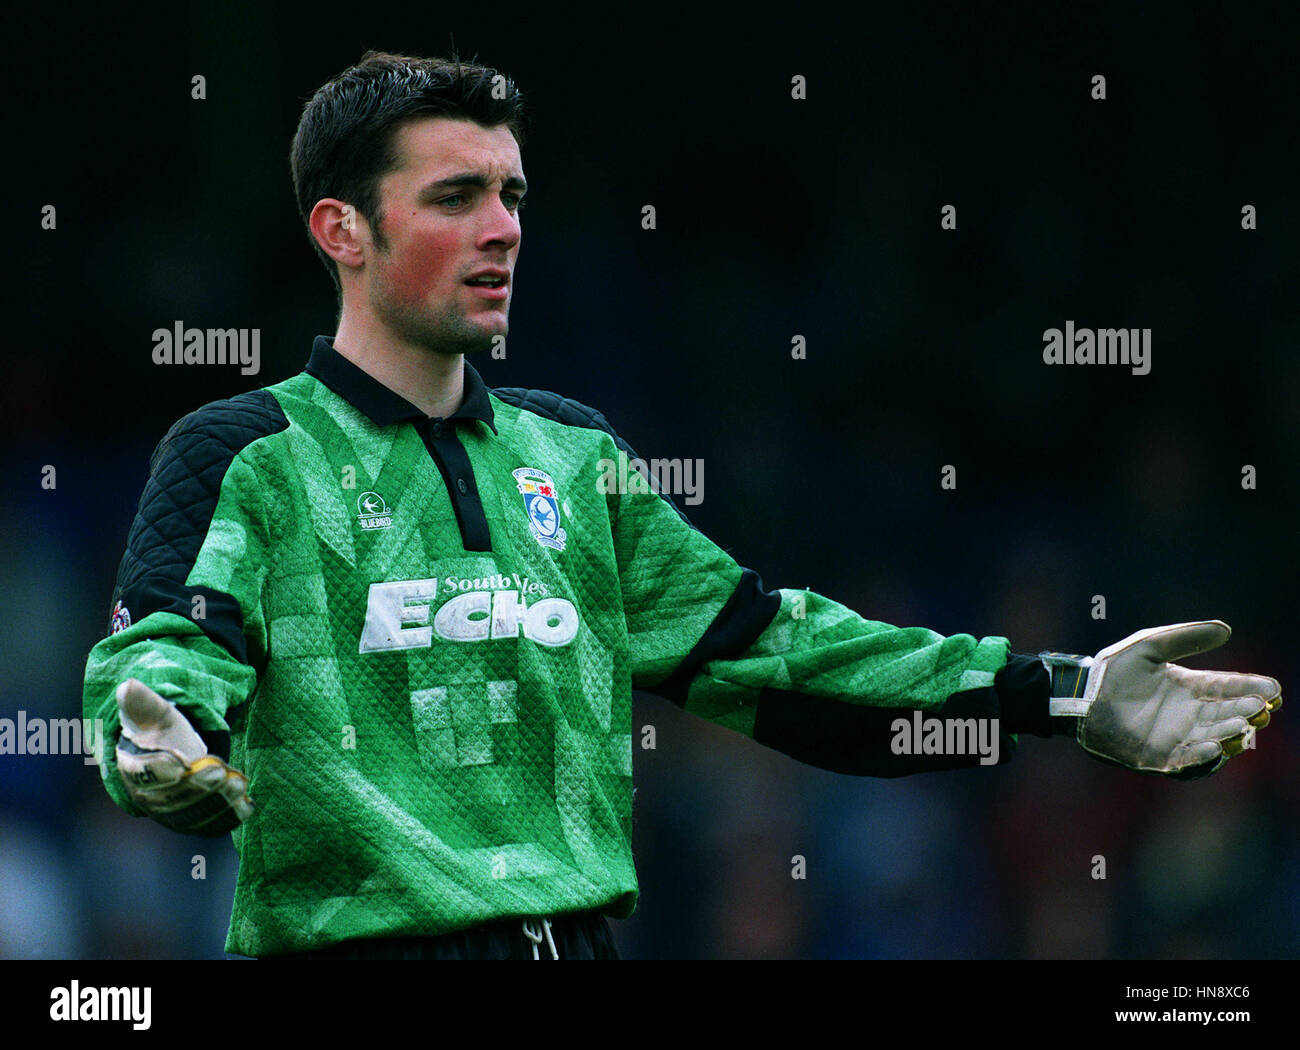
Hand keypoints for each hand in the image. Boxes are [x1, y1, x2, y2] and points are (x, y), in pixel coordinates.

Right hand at [115, 678, 254, 834]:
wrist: (173, 754)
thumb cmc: (162, 730)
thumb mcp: (156, 713)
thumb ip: (144, 702)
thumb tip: (127, 686)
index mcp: (132, 769)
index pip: (145, 774)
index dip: (165, 770)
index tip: (186, 761)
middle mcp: (148, 797)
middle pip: (172, 798)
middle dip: (199, 787)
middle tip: (223, 772)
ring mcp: (170, 814)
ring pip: (192, 815)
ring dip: (217, 803)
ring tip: (239, 785)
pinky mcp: (192, 822)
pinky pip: (209, 825)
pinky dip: (228, 818)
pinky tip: (247, 806)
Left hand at [1040, 621, 1280, 777]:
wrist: (1077, 694)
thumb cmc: (1112, 670)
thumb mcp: (1150, 646)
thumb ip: (1184, 638)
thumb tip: (1226, 629)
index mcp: (1189, 688)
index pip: (1228, 688)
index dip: (1251, 689)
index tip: (1273, 688)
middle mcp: (1187, 714)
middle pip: (1226, 714)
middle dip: (1245, 712)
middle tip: (1259, 708)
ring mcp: (1173, 737)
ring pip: (1212, 739)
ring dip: (1228, 734)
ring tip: (1240, 726)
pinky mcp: (1155, 757)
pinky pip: (1183, 761)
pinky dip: (1199, 757)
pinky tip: (1212, 748)